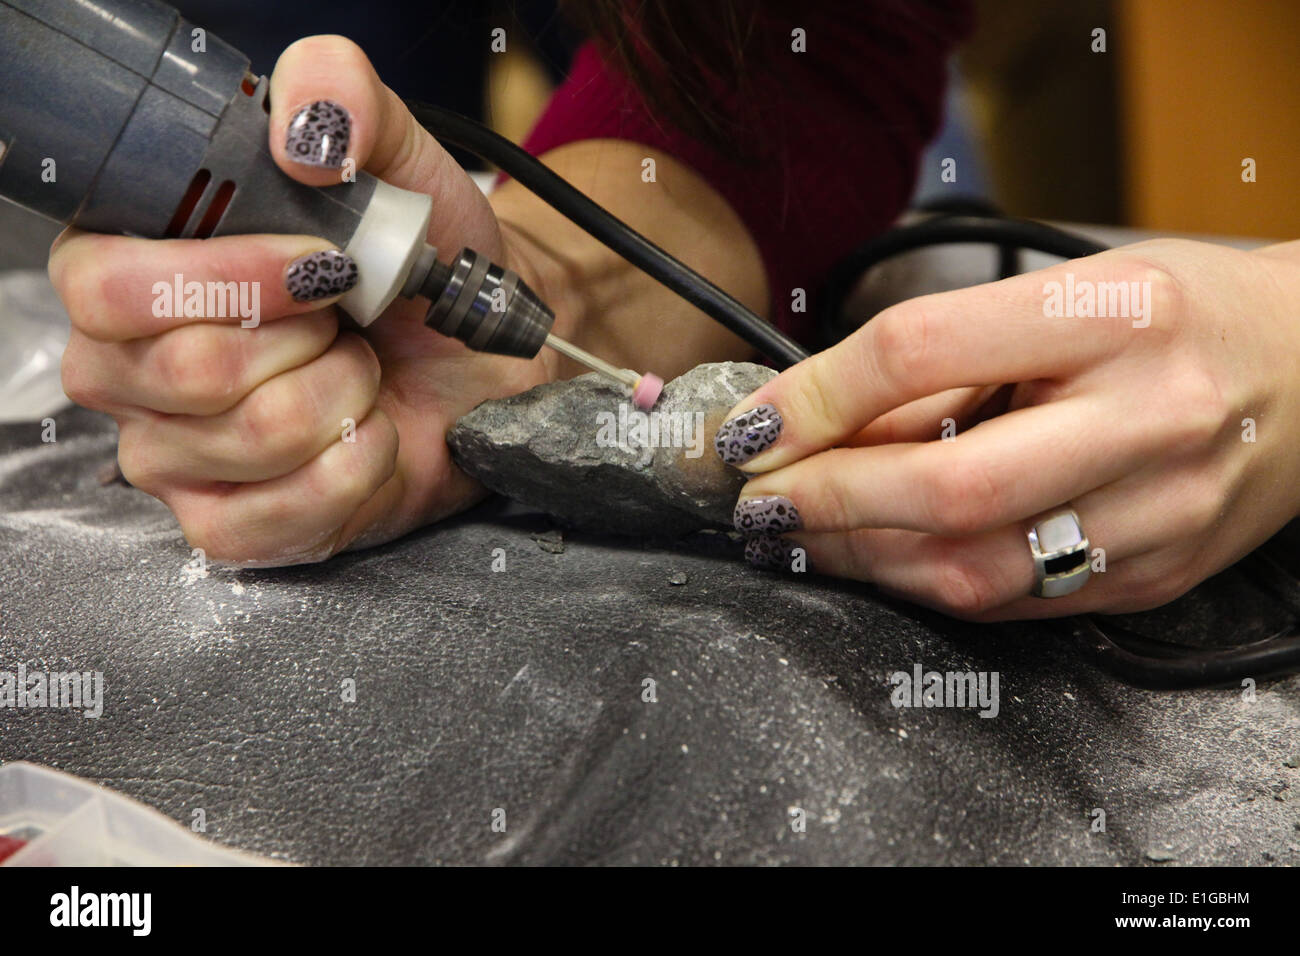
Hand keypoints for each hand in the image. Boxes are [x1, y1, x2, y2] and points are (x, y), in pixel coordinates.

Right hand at [54, 36, 555, 564]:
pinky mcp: (230, 523)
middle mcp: (132, 366)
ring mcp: (174, 454)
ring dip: (344, 393)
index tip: (321, 262)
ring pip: (249, 437)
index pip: (107, 285)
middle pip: (185, 370)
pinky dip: (358, 464)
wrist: (479, 350)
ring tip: (361, 368)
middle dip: (309, 338)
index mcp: (133, 266)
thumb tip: (304, 127)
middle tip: (349, 317)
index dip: (226, 276)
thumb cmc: (417, 262)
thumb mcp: (393, 158)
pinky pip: (279, 514)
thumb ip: (342, 98)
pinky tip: (370, 431)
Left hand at [716, 238, 1299, 619]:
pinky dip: (925, 583)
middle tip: (759, 501)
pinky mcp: (1158, 574)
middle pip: (945, 486)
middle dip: (824, 500)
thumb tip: (818, 421)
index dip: (813, 396)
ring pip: (972, 568)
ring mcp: (1162, 510)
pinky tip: (879, 557)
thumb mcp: (1064, 293)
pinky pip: (1013, 602)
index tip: (753, 425)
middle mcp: (1149, 415)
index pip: (920, 349)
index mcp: (1116, 313)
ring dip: (860, 557)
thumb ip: (948, 361)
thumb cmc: (1176, 315)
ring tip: (803, 533)